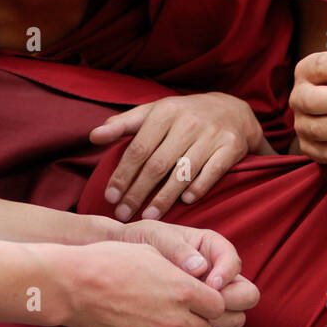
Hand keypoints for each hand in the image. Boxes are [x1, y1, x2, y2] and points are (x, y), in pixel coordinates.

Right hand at [59, 241, 228, 326]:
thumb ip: (180, 269)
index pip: (220, 306)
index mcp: (182, 289)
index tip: (207, 299)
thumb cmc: (110, 262)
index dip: (216, 303)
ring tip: (175, 326)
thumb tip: (196, 274)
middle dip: (207, 325)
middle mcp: (175, 318)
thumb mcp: (151, 253)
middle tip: (197, 317)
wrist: (74, 286)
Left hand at [90, 93, 264, 220]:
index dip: (122, 175)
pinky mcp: (232, 146)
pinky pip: (212, 171)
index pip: (138, 148)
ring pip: (183, 172)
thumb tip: (93, 136)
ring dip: (164, 198)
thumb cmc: (184, 115)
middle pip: (157, 164)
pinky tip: (186, 202)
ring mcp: (211, 134)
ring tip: (149, 216)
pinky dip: (198, 188)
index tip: (110, 197)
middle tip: (123, 214)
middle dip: (137, 192)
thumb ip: (123, 124)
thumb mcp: (154, 112)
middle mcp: (188, 122)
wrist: (233, 110)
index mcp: (165, 112)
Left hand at [122, 218, 258, 326]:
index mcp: (213, 248)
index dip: (227, 275)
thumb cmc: (143, 240)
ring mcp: (212, 296)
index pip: (233, 262)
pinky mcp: (201, 314)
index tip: (211, 285)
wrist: (124, 256)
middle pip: (246, 294)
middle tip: (207, 306)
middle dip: (231, 302)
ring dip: (220, 320)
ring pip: (235, 315)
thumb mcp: (158, 236)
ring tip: (193, 316)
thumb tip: (200, 268)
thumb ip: (179, 249)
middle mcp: (218, 273)